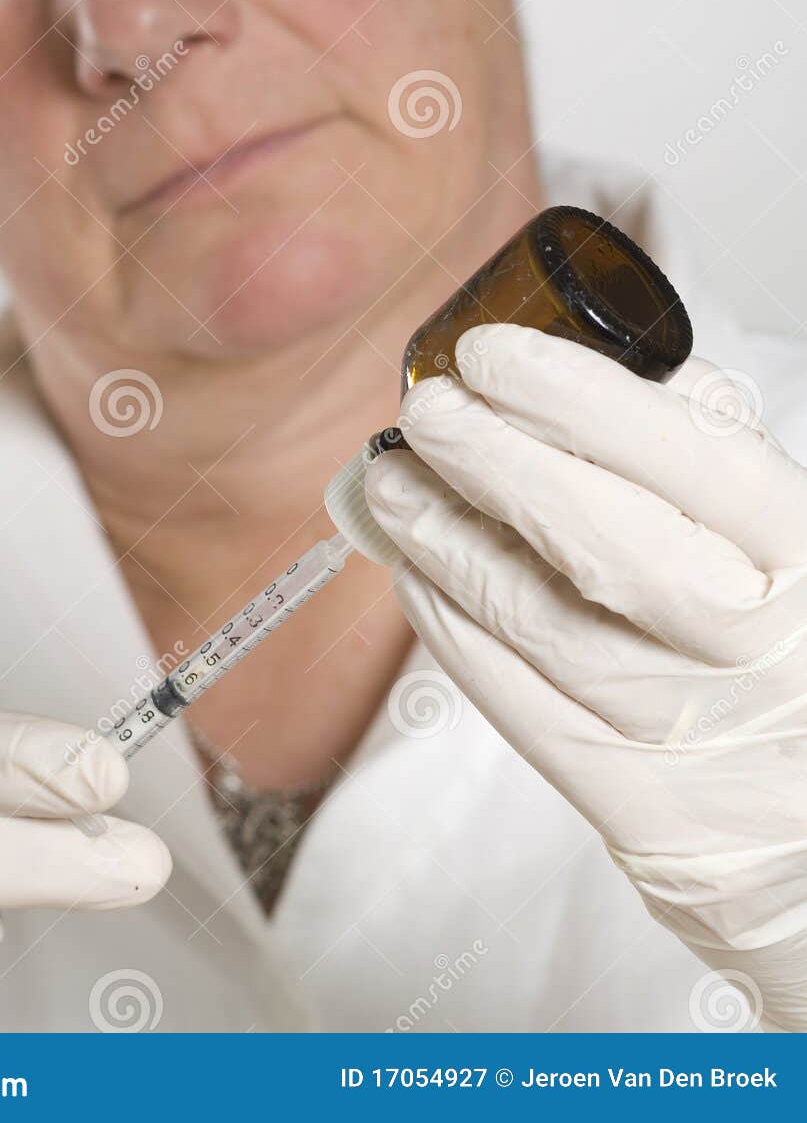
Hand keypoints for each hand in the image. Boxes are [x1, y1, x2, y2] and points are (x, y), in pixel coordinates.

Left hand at [364, 324, 806, 1032]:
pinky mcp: (621, 791)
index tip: (490, 355)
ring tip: (394, 478)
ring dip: (442, 536)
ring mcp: (679, 723)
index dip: (573, 396)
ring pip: (534, 617)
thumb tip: (593, 364)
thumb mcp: (786, 529)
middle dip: (489, 462)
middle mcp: (746, 642)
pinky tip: (417, 564)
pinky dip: (447, 619)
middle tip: (427, 411)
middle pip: (595, 541)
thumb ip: (709, 443)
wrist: (802, 807)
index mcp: (799, 553)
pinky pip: (508, 694)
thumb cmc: (784, 632)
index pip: (688, 455)